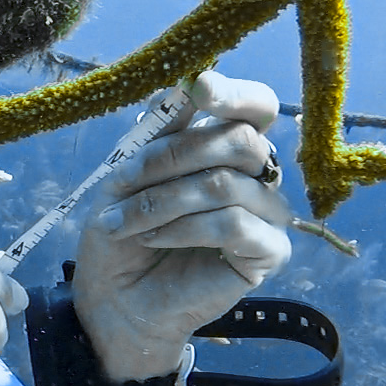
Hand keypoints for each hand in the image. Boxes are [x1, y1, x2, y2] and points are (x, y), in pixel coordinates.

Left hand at [73, 71, 292, 379]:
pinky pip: (234, 225)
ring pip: (227, 184)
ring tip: (123, 222)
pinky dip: (184, 229)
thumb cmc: (123, 233)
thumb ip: (161, 134)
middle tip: (122, 179)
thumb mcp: (128, 176)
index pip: (256, 105)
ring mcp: (268, 213)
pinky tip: (154, 239)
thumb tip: (185, 86)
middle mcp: (257, 174)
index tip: (197, 87)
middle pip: (241, 140)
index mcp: (227, 146)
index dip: (232, 92)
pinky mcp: (269, 252)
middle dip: (172, 155)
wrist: (117, 298)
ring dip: (163, 200)